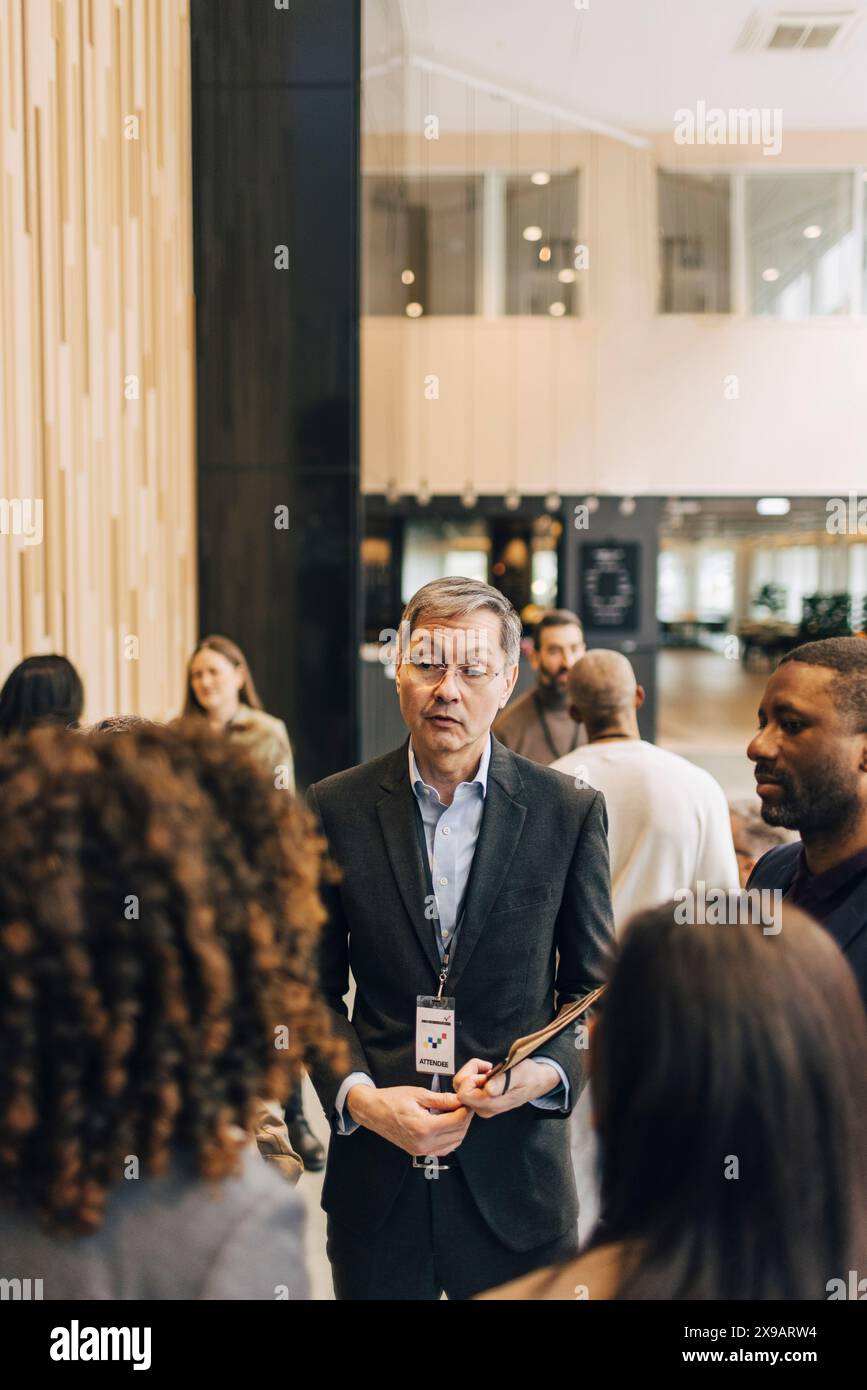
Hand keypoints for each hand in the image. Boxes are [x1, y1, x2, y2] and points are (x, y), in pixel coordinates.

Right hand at [347, 1083, 472, 1156]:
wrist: (372, 1111)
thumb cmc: (392, 1100)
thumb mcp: (419, 1094)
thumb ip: (442, 1099)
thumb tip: (460, 1100)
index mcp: (424, 1128)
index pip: (457, 1121)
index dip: (466, 1109)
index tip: (466, 1100)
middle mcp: (424, 1144)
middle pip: (458, 1133)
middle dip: (465, 1118)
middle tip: (463, 1105)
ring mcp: (421, 1151)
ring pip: (454, 1143)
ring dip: (459, 1129)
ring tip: (456, 1113)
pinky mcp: (419, 1152)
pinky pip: (444, 1149)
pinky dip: (451, 1138)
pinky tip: (448, 1125)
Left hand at [453, 1057, 560, 1117]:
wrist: (536, 1081)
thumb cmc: (529, 1076)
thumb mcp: (519, 1073)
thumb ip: (503, 1082)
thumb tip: (488, 1090)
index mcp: (491, 1105)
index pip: (464, 1095)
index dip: (471, 1079)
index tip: (487, 1072)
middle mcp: (483, 1108)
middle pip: (459, 1089)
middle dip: (470, 1072)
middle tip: (488, 1067)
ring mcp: (480, 1105)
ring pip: (460, 1086)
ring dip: (472, 1072)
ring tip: (489, 1069)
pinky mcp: (479, 1099)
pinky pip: (465, 1085)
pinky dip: (473, 1074)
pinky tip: (487, 1073)